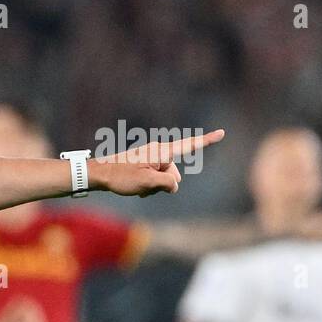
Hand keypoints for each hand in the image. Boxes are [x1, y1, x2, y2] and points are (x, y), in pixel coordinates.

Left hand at [92, 129, 224, 196]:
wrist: (99, 174)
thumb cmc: (121, 177)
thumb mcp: (147, 182)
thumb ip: (167, 183)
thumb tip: (175, 184)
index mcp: (161, 152)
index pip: (188, 146)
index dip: (206, 141)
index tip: (222, 132)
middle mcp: (158, 151)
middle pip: (174, 173)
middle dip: (164, 183)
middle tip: (144, 186)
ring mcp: (151, 157)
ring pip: (164, 178)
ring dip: (154, 186)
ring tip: (137, 188)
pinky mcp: (144, 163)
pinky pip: (154, 177)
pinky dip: (149, 185)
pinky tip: (136, 189)